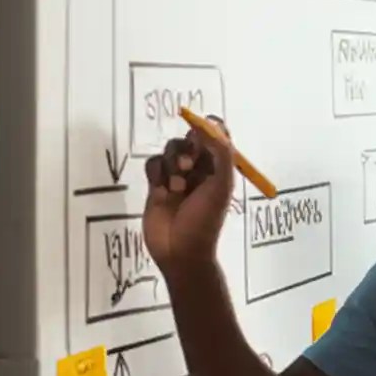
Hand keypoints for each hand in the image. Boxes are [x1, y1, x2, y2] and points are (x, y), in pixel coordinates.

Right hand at [142, 116, 235, 275]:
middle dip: (187, 148)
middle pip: (190, 140)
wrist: (180, 250)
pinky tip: (161, 190)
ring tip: (177, 187)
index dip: (209, 127)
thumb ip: (221, 153)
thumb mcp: (221, 184)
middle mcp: (200, 169)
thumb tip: (210, 125)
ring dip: (172, 164)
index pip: (217, 137)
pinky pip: (154, 164)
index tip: (201, 126)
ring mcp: (177, 176)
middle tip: (188, 165)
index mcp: (220, 168)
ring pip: (171, 150)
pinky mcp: (156, 185)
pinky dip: (157, 172)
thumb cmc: (206, 219)